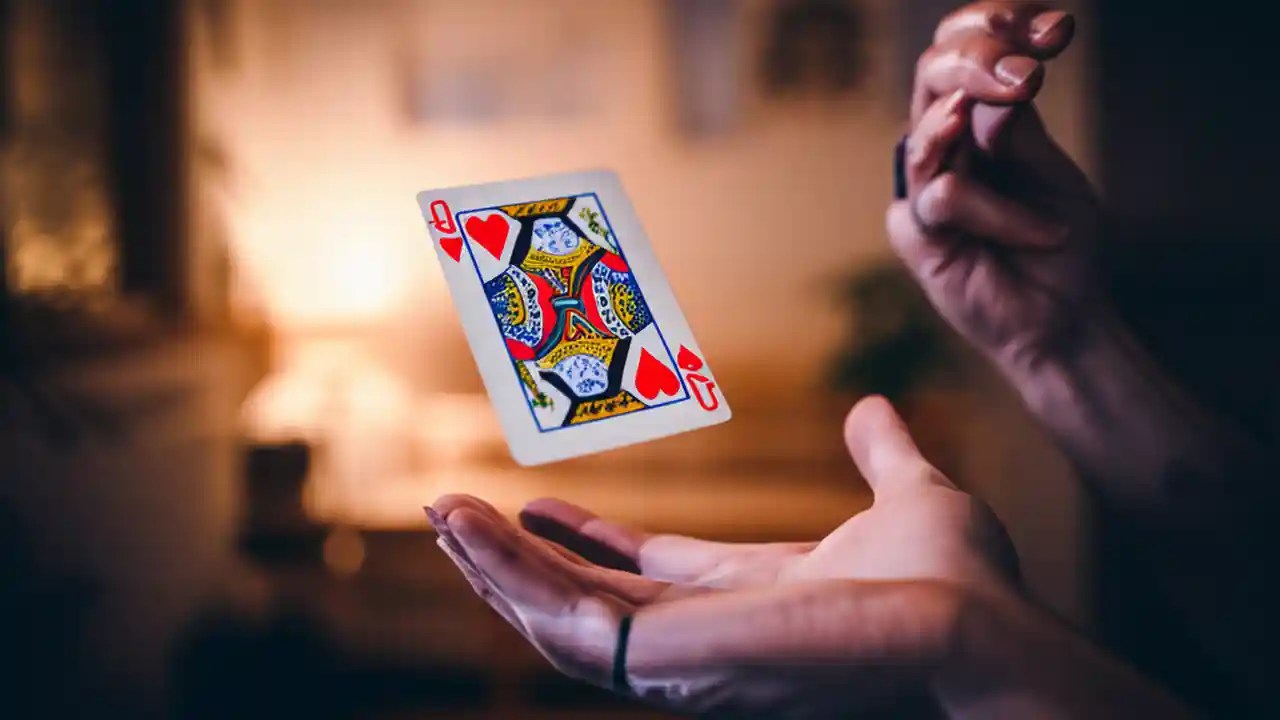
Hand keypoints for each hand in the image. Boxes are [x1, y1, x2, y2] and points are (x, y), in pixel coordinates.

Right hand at [428, 397, 1021, 717]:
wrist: (976, 628)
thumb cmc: (958, 584)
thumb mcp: (908, 496)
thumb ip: (883, 454)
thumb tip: (872, 408)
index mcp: (748, 596)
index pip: (646, 572)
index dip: (587, 539)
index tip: (540, 502)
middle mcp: (706, 635)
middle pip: (584, 600)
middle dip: (516, 562)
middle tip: (454, 515)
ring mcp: (682, 656)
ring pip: (557, 620)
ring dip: (495, 569)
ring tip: (443, 518)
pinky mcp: (666, 665)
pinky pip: (564, 628)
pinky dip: (509, 579)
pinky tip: (468, 533)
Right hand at [889, 2, 1101, 369]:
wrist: (1063, 322)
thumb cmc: (1060, 248)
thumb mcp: (1053, 174)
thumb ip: (1019, 132)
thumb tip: (995, 88)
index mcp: (972, 124)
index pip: (960, 54)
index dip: (993, 27)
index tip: (1057, 29)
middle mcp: (940, 149)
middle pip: (931, 74)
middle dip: (979, 54)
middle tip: (1030, 66)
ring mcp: (922, 190)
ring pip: (928, 124)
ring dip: (978, 102)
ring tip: (1025, 94)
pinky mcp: (916, 236)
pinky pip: (945, 196)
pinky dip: (999, 210)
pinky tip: (1042, 232)